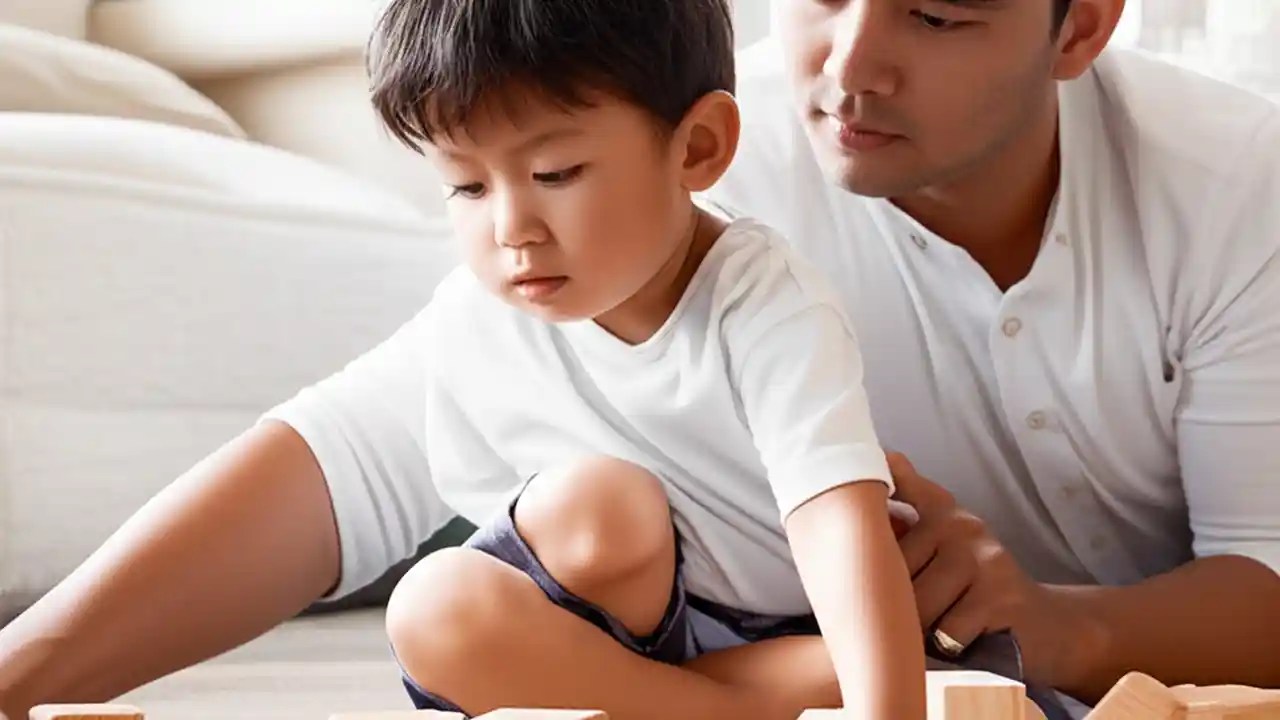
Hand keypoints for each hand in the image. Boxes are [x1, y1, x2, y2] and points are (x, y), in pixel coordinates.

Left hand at [886, 452, 1099, 688]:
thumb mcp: (944, 551)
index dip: (885, 494)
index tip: (882, 476)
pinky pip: (947, 633)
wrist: (1048, 626)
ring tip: (942, 627)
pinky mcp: (1001, 599)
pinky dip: (949, 648)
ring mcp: (985, 560)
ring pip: (918, 606)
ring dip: (921, 631)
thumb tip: (883, 467)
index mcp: (943, 513)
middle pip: (894, 572)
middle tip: (919, 611)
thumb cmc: (977, 591)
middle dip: (896, 604)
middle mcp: (963, 527)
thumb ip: (908, 522)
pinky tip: (967, 639)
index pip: (903, 492)